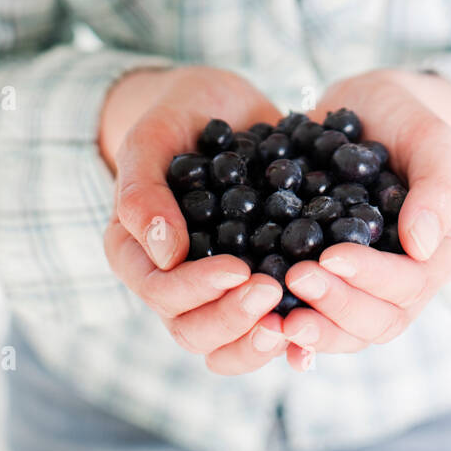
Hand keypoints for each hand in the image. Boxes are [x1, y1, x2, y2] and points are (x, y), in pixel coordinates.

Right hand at [101, 66, 289, 374]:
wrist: (220, 106)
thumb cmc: (176, 115)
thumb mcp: (150, 136)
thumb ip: (143, 190)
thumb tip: (165, 254)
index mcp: (136, 253)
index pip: (161, 293)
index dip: (198, 289)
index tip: (238, 269)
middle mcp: (173, 281)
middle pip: (194, 332)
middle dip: (233, 319)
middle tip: (273, 291)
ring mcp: (216, 287)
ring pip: (229, 344)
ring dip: (260, 341)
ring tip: (294, 323)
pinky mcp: (257, 279)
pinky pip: (268, 323)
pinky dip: (291, 336)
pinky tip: (315, 337)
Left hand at [280, 68, 450, 370]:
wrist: (370, 109)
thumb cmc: (405, 117)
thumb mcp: (428, 136)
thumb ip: (436, 188)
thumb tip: (421, 245)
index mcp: (444, 252)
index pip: (411, 283)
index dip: (371, 277)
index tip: (330, 256)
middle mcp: (412, 280)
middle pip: (380, 320)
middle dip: (336, 306)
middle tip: (294, 278)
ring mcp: (371, 287)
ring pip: (349, 331)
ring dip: (314, 328)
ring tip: (275, 318)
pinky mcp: (336, 283)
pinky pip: (319, 318)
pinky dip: (297, 334)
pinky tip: (269, 331)